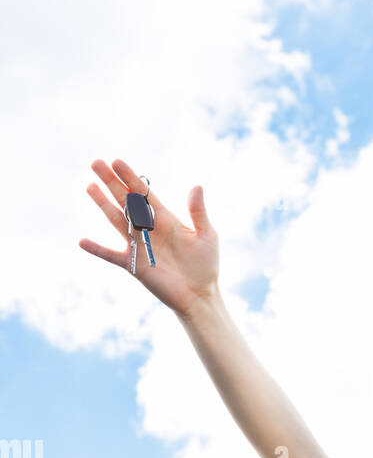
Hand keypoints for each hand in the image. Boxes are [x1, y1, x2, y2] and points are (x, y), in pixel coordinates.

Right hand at [79, 158, 218, 318]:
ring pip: (116, 220)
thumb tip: (197, 186)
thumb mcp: (206, 235)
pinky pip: (111, 256)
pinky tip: (82, 241)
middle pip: (125, 201)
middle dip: (111, 182)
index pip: (143, 193)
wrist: (199, 295)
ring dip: (103, 204)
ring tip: (90, 186)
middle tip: (96, 163)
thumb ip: (198, 212)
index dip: (130, 177)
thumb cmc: (205, 264)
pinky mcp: (133, 265)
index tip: (117, 162)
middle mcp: (147, 228)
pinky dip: (97, 250)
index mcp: (164, 218)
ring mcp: (138, 245)